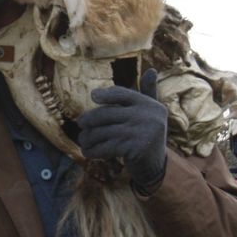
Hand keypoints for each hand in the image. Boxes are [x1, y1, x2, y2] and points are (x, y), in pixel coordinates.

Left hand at [77, 68, 167, 193]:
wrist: (155, 166)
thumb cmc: (147, 135)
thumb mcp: (150, 113)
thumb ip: (148, 92)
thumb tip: (152, 70)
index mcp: (149, 104)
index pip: (121, 94)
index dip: (106, 94)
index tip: (93, 97)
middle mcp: (148, 116)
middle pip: (106, 113)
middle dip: (89, 120)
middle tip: (81, 124)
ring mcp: (142, 132)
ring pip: (103, 132)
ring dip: (88, 138)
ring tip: (83, 141)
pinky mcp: (136, 149)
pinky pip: (106, 147)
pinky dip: (93, 151)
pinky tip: (87, 152)